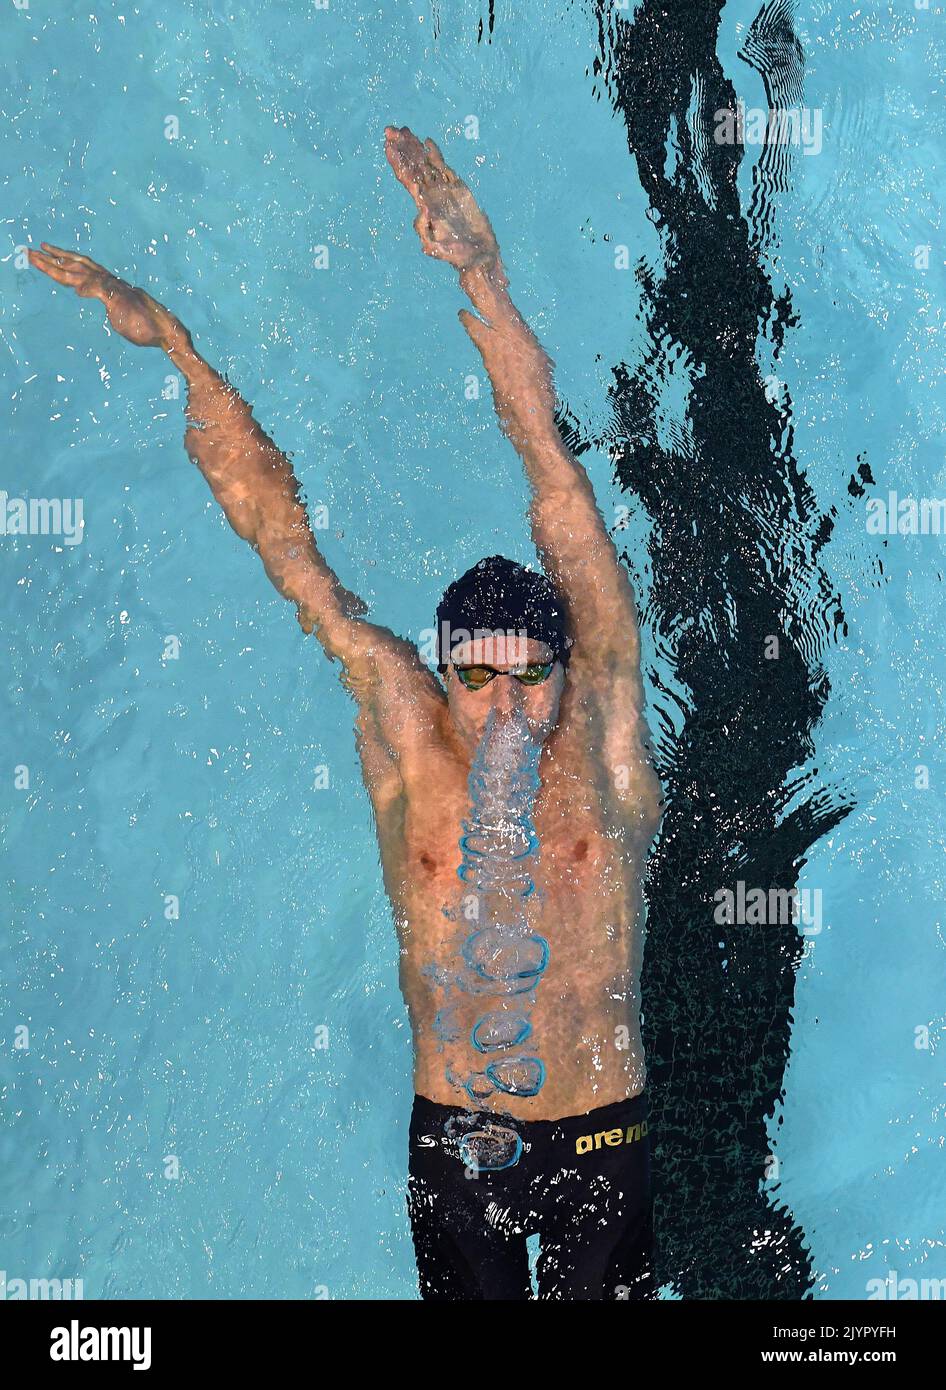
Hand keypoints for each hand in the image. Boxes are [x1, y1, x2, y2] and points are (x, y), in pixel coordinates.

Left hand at [28, 243, 189, 351]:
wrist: (168, 333)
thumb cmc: (146, 328)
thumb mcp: (119, 317)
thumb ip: (107, 303)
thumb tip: (98, 298)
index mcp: (109, 287)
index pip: (80, 271)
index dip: (61, 264)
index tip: (43, 256)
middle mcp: (111, 283)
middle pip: (78, 266)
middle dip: (53, 258)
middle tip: (31, 250)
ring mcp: (117, 290)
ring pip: (84, 272)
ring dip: (61, 266)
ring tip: (40, 257)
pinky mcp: (123, 300)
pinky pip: (102, 290)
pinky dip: (89, 287)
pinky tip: (77, 288)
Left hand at [384, 126, 501, 273]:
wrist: (478, 254)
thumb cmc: (458, 256)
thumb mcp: (439, 250)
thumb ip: (427, 233)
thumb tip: (422, 208)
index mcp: (424, 206)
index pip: (406, 179)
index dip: (397, 163)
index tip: (387, 146)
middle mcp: (431, 195)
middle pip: (413, 167)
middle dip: (401, 149)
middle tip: (389, 129)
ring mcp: (443, 190)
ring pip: (425, 164)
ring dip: (414, 147)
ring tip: (403, 129)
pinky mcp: (457, 188)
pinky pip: (443, 167)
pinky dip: (435, 154)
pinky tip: (427, 142)